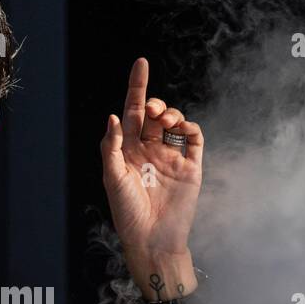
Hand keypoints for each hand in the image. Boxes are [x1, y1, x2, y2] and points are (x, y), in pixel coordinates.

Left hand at [100, 57, 202, 257]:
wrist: (152, 239)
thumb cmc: (127, 212)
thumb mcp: (112, 178)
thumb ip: (111, 146)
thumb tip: (114, 116)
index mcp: (128, 150)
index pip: (132, 113)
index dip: (136, 88)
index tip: (141, 63)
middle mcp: (149, 150)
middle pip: (153, 115)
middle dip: (155, 103)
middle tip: (154, 110)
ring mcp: (170, 157)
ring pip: (174, 123)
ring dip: (171, 113)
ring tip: (166, 120)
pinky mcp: (190, 167)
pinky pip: (193, 139)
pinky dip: (189, 127)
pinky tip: (181, 128)